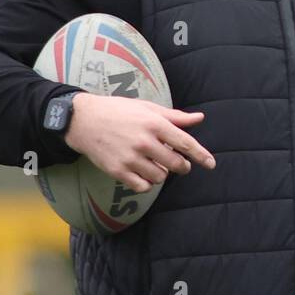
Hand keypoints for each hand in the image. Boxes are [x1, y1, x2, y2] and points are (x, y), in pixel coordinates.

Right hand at [65, 93, 215, 192]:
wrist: (83, 120)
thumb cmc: (119, 111)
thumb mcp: (147, 108)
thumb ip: (175, 116)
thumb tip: (199, 119)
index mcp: (154, 124)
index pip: (185, 143)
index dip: (201, 155)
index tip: (211, 164)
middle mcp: (144, 142)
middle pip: (176, 164)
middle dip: (182, 166)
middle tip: (179, 164)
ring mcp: (130, 158)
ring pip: (160, 177)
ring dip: (162, 173)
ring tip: (154, 163)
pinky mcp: (117, 170)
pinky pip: (142, 186)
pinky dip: (147, 183)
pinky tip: (143, 172)